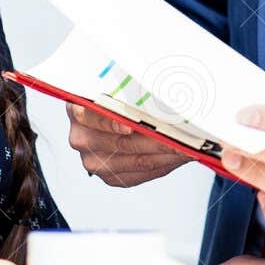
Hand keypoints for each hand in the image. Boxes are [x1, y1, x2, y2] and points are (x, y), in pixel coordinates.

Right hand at [68, 103, 190, 185]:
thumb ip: (131, 91)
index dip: (111, 122)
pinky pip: (141, 174)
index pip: (89, 116)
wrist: (114, 118)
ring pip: (136, 161)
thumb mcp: (119, 87)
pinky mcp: (110, 177)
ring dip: (165, 154)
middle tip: (179, 135)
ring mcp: (94, 161)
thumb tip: (161, 91)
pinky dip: (164, 164)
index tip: (131, 126)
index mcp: (78, 110)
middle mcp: (81, 138)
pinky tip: (178, 155)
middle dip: (155, 139)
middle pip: (120, 143)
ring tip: (187, 146)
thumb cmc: (119, 99)